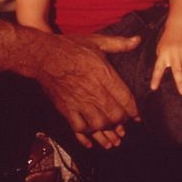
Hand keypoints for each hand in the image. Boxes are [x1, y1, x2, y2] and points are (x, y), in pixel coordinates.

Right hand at [33, 32, 141, 149]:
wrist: (43, 56)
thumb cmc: (70, 47)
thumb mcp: (97, 41)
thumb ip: (119, 44)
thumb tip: (138, 40)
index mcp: (103, 74)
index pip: (125, 98)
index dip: (134, 110)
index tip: (138, 115)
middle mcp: (93, 91)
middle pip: (114, 115)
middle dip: (122, 121)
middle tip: (125, 123)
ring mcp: (79, 102)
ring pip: (98, 125)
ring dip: (107, 131)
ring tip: (113, 136)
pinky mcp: (66, 109)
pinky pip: (78, 128)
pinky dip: (86, 137)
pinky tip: (91, 141)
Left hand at [150, 25, 181, 95]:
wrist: (179, 27)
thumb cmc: (167, 40)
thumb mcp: (160, 49)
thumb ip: (162, 61)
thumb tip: (163, 75)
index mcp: (163, 54)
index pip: (158, 68)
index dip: (156, 78)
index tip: (154, 87)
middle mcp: (174, 54)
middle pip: (177, 70)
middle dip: (180, 82)